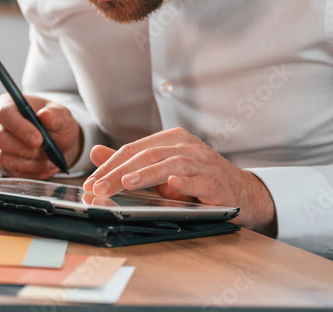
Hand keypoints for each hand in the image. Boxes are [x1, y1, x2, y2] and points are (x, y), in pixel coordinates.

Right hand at [0, 93, 82, 177]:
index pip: (5, 114)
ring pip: (5, 158)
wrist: (56, 140)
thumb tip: (45, 116)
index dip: (20, 128)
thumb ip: (56, 114)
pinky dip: (31, 173)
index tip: (39, 140)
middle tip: (47, 152)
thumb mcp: (61, 114)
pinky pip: (11, 172)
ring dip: (31, 164)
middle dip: (27, 150)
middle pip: (0, 139)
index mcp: (8, 104)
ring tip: (50, 161)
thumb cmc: (54, 122)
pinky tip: (45, 167)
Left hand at [82, 127, 276, 234]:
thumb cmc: (196, 181)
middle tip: (99, 187)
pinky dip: (184, 181)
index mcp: (169, 139)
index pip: (133, 149)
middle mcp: (184, 145)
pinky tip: (172, 185)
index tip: (91, 182)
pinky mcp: (216, 181)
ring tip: (126, 182)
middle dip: (119, 172)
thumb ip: (129, 162)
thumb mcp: (159, 171)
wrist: (240, 193)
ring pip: (170, 163)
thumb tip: (96, 153)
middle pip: (146, 155)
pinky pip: (198, 179)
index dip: (110, 165)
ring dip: (146, 174)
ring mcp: (202, 162)